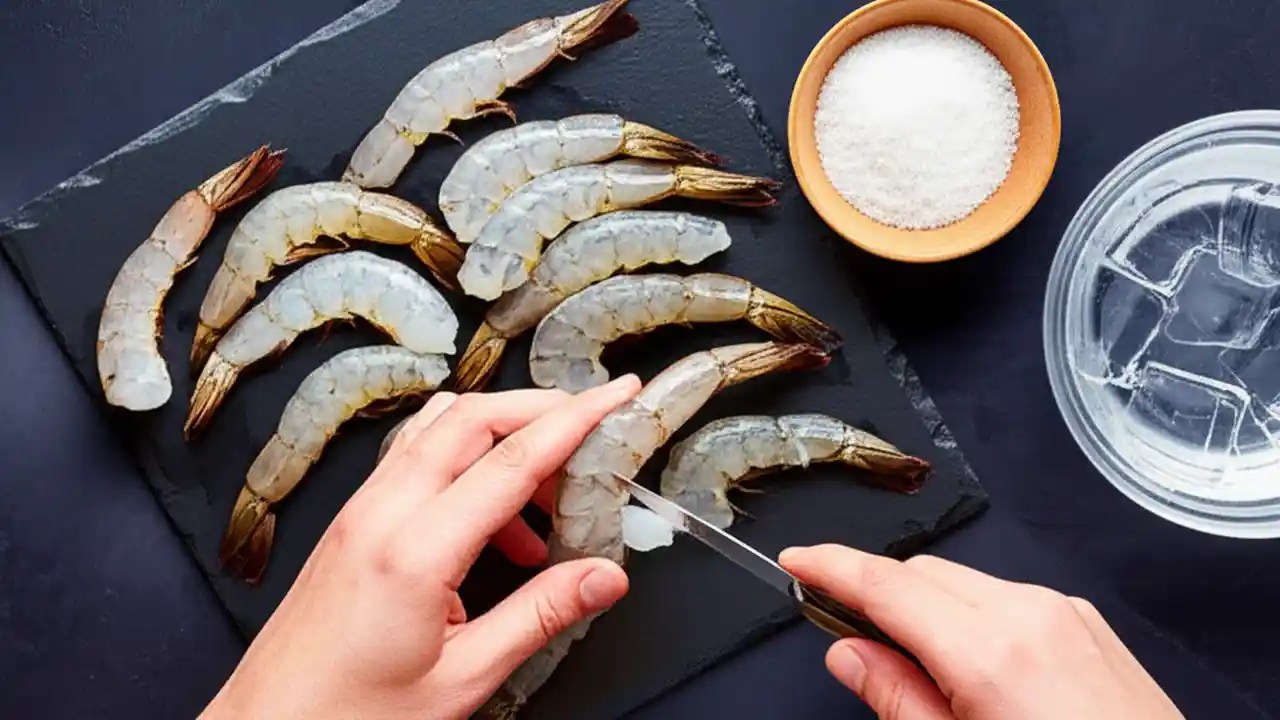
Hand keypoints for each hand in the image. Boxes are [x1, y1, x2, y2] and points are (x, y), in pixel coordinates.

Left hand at [201, 377, 640, 719]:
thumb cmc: (349, 717)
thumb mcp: (462, 678)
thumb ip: (539, 616)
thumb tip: (605, 576)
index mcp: (413, 550)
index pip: (511, 458)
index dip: (575, 420)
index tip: (618, 394)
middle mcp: (380, 512)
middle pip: (471, 418)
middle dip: (541, 408)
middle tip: (595, 426)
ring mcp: (359, 510)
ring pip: (440, 430)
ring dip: (503, 436)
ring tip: (552, 491)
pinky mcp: (351, 522)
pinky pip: (417, 463)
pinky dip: (468, 467)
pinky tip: (501, 528)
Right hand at [780, 545, 1182, 719]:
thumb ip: (898, 700)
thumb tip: (850, 656)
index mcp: (988, 652)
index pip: (886, 585)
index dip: (832, 567)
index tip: (797, 562)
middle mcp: (1028, 614)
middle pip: (922, 573)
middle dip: (878, 592)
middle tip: (848, 636)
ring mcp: (1065, 613)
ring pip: (964, 582)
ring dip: (926, 606)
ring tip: (919, 670)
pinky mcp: (1088, 624)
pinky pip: (1008, 598)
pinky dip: (972, 615)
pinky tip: (972, 666)